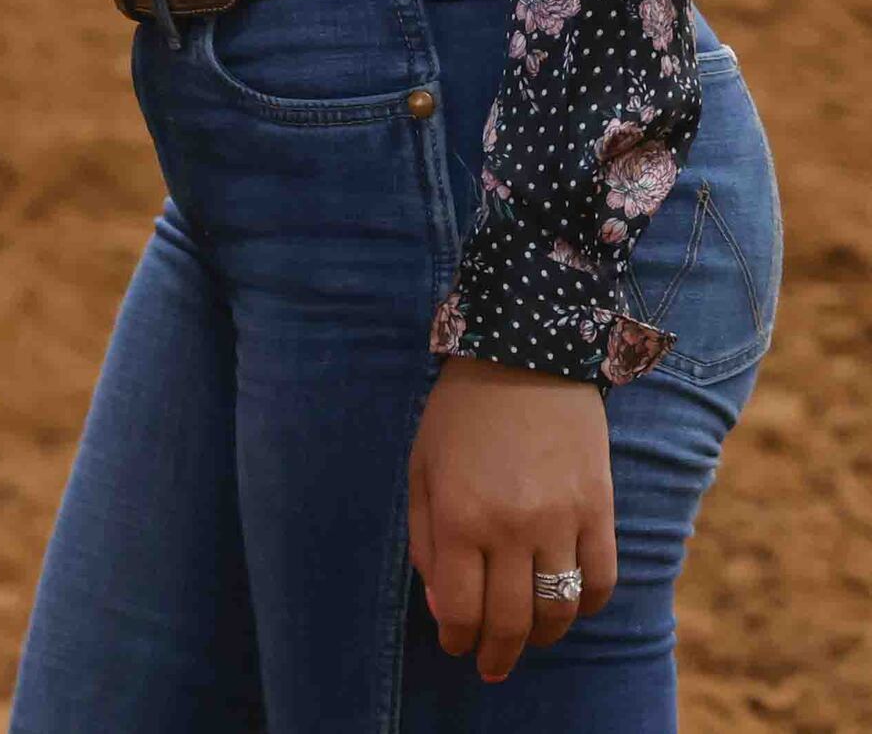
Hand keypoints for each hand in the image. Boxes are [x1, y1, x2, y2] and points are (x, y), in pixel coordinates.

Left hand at [408, 354, 615, 680]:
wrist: (526, 358)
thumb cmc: (459, 415)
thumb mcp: (422, 469)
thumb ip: (426, 541)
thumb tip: (442, 608)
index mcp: (459, 515)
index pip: (460, 607)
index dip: (457, 637)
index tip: (456, 646)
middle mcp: (512, 526)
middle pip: (510, 619)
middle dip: (498, 653)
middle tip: (491, 666)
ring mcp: (562, 521)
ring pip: (559, 610)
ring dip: (542, 637)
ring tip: (527, 640)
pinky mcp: (600, 511)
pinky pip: (601, 581)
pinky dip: (586, 606)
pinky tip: (567, 607)